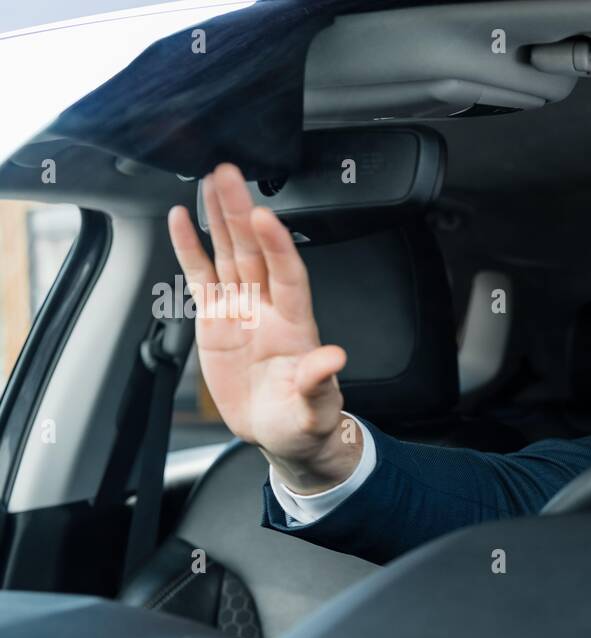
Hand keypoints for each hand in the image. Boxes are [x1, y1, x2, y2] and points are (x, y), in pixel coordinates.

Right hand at [167, 163, 360, 492]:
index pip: (288, 275)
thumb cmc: (303, 421)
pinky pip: (201, 277)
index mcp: (295, 326)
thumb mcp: (314, 409)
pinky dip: (189, 248)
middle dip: (242, 211)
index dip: (277, 245)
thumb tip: (334, 358)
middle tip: (230, 174)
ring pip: (229, 254)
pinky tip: (180, 218)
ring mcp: (241, 310)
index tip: (265, 216)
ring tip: (210, 179)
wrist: (281, 433)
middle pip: (254, 251)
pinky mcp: (216, 319)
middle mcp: (268, 309)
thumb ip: (320, 382)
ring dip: (219, 217)